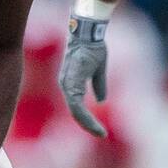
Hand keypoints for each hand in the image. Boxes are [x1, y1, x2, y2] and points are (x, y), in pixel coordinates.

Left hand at [58, 16, 107, 137]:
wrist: (89, 32)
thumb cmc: (93, 47)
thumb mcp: (98, 70)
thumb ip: (98, 85)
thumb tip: (100, 101)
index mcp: (71, 83)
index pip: (77, 107)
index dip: (88, 119)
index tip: (101, 129)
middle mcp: (66, 85)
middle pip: (75, 113)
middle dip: (88, 125)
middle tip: (101, 134)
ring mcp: (67, 84)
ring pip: (76, 111)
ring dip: (88, 123)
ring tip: (100, 132)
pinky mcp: (71, 83)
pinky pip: (77, 105)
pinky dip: (86, 115)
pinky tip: (94, 122)